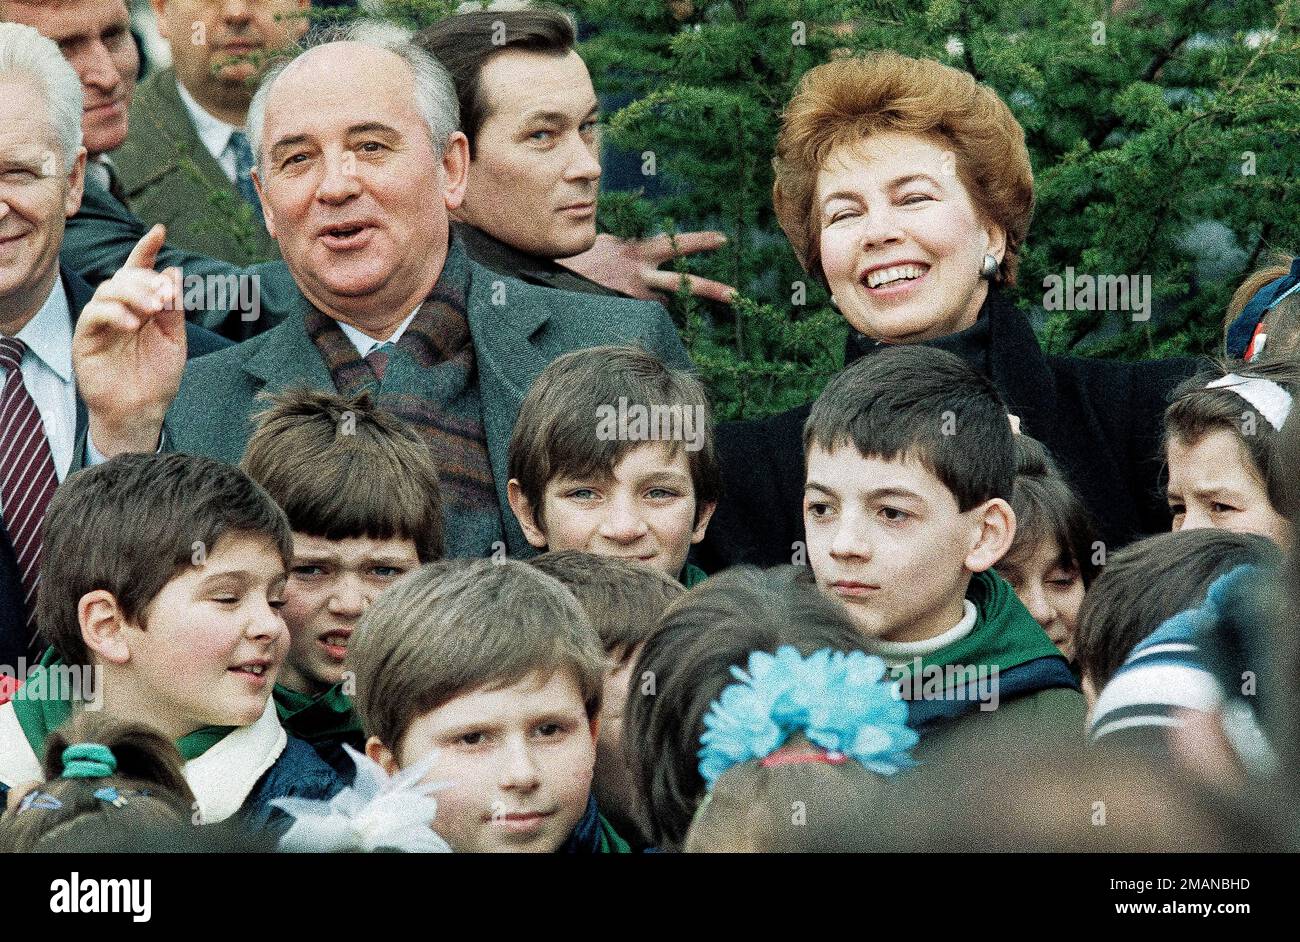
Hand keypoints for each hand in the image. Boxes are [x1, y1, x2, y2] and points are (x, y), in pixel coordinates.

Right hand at [72, 224, 185, 457]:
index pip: (140, 272)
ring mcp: (100, 323)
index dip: (146, 250)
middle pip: (124, 277)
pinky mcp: (85, 339)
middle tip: (165, 295)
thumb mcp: (174, 340)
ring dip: (133, 293)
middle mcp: (119, 310)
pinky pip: (93, 316)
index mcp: (141, 307)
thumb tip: (173, 270)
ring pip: (107, 291)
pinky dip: (114, 313)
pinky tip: (133, 323)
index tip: (159, 231)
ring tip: (154, 308)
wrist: (143, 411)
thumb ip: (174, 308)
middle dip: (146, 280)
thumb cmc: (158, 378)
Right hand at [558, 231, 736, 302]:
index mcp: (639, 250)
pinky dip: (642, 309)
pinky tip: (630, 304)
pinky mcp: (621, 308)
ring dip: (673, 305)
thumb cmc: (580, 256)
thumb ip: (627, 249)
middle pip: (685, 281)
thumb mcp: (607, 243)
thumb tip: (635, 254)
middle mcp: (641, 272)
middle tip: (736, 295)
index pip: (677, 245)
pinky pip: (641, 313)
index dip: (701, 242)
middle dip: (712, 289)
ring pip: (665, 303)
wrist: (556, 269)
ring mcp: (633, 294)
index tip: (723, 240)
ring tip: (685, 312)